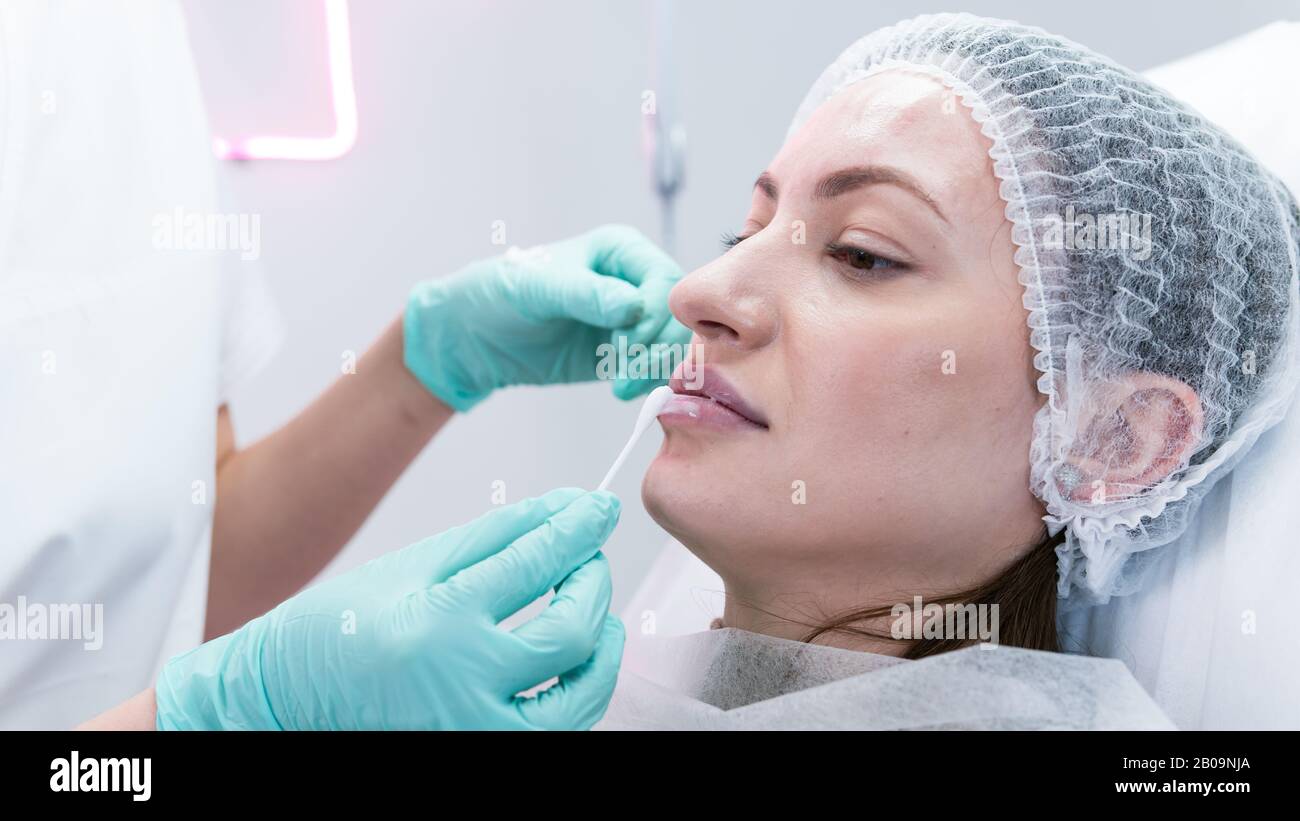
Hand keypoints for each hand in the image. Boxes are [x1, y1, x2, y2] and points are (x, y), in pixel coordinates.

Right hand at [155, 489, 625, 729]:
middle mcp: (462, 686)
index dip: (578, 529)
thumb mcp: (413, 566)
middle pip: (570, 633)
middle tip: (590, 559)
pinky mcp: (478, 756)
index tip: (599, 509)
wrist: (282, 702)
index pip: (536, 563)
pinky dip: (575, 693)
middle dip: (593, 585)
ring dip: (602, 651)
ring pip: (579, 701)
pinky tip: (570, 659)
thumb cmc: (336, 632)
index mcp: (438, 623)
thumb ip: (497, 537)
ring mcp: (473, 732)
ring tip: (598, 616)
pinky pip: (553, 731)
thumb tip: (563, 508)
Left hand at [403, 224, 689, 410]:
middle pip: (674, 314)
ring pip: (669, 343)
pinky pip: (653, 367)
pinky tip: (622, 389)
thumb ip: (585, 294)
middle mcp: (632, 281)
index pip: (663, 277)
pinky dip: (646, 381)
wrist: (474, 338)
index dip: (655, 311)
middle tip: (623, 371)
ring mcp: (631, 320)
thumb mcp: (538, 287)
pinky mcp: (623, 353)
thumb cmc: (499, 294)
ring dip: (652, 367)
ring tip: (620, 386)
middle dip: (655, 345)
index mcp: (619, 251)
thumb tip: (633, 307)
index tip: (628, 339)